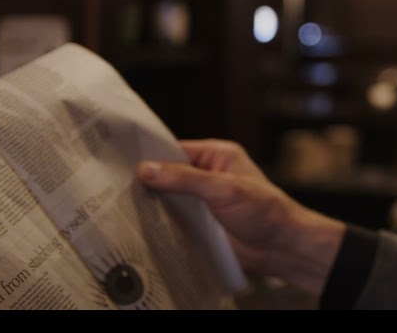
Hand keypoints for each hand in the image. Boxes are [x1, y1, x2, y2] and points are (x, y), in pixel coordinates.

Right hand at [137, 138, 346, 296]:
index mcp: (218, 155)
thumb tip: (147, 168)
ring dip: (153, 203)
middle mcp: (210, 174)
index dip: (151, 156)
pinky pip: (175, 217)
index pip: (175, 149)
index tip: (121, 162)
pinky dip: (161, 220)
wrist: (281, 247)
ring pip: (170, 197)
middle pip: (169, 173)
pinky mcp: (202, 222)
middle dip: (148, 181)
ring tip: (120, 205)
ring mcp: (205, 199)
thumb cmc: (264, 211)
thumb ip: (185, 179)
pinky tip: (141, 224)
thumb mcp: (223, 189)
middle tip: (115, 186)